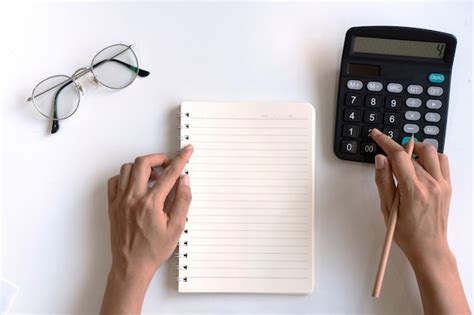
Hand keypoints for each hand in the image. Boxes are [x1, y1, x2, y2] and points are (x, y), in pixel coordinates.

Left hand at [101, 145, 192, 314]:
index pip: (169, 174)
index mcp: (151, 204)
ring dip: (142, 166)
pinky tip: (136, 184)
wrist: (132, 266)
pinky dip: (126, 176)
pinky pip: (115, 180)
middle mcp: (133, 198)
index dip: (180, 159)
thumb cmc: (153, 250)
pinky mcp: (112, 205)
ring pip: (127, 168)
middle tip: (169, 164)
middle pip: (143, 163)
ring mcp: (120, 200)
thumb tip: (184, 180)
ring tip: (154, 176)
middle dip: (159, 158)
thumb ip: (182, 200)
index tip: (187, 151)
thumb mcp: (176, 228)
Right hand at [370, 129, 450, 261]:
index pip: (399, 155)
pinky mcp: (448, 186)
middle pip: (412, 153)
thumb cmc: (407, 233)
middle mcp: (431, 184)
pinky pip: (442, 160)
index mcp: (413, 191)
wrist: (429, 248)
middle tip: (386, 155)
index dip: (385, 141)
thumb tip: (380, 160)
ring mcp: (442, 184)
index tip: (377, 135)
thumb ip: (383, 181)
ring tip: (404, 158)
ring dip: (415, 149)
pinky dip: (430, 156)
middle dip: (395, 150)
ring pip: (430, 152)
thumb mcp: (387, 208)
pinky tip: (419, 164)